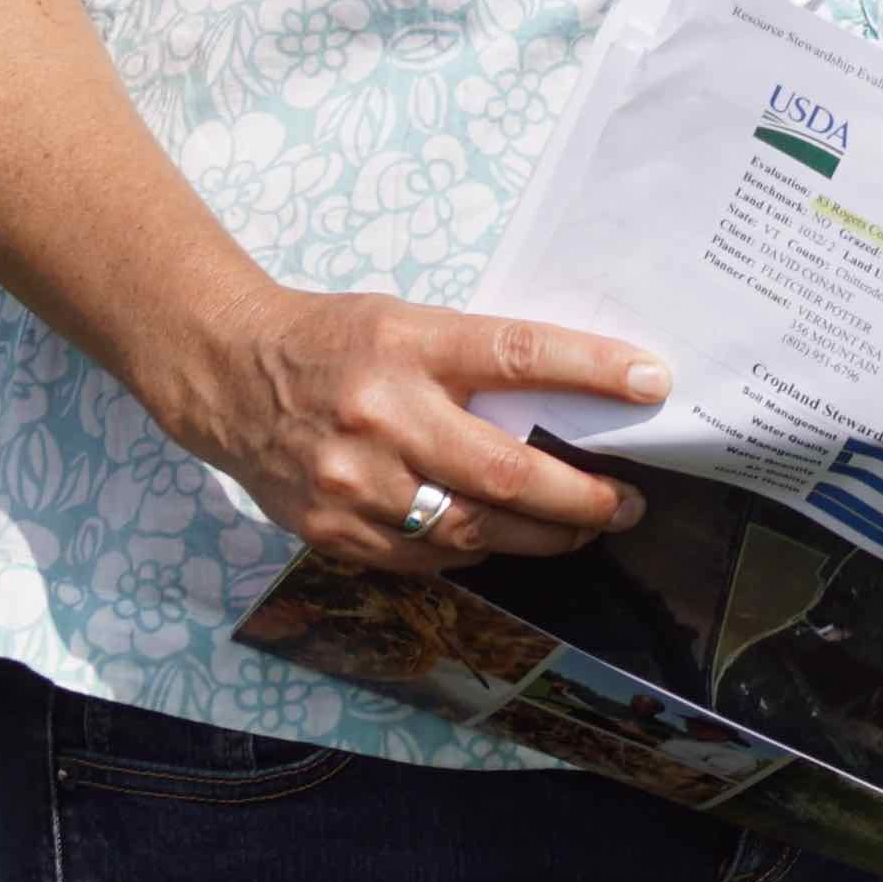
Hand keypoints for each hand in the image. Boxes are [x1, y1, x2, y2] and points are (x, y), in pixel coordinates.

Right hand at [153, 288, 667, 571]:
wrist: (229, 376)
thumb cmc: (337, 342)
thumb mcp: (407, 323)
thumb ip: (474, 362)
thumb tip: (570, 399)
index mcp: (408, 345)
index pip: (517, 355)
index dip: (592, 370)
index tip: (652, 382)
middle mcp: (383, 415)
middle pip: (503, 470)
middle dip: (578, 496)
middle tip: (625, 502)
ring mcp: (355, 483)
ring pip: (471, 529)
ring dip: (539, 536)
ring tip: (581, 528)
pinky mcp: (334, 531)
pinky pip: (425, 558)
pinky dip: (473, 551)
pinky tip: (501, 540)